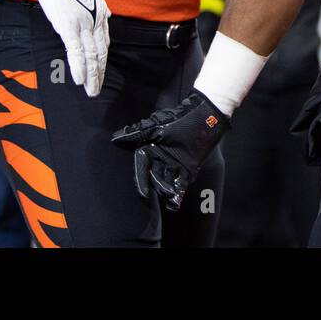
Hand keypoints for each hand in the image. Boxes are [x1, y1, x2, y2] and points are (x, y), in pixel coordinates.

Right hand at [25, 0, 110, 96]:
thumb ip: (95, 5)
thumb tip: (104, 14)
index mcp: (100, 12)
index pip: (104, 42)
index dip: (102, 59)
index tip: (100, 71)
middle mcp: (95, 20)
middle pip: (100, 53)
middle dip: (99, 73)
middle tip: (96, 89)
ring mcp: (83, 24)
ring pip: (90, 56)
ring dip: (91, 76)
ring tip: (90, 91)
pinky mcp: (69, 26)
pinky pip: (76, 52)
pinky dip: (79, 68)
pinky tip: (80, 80)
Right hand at [112, 91, 228, 210]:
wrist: (205, 117)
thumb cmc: (179, 119)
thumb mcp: (157, 126)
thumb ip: (137, 133)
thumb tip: (115, 138)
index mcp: (151, 150)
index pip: (142, 168)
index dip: (142, 181)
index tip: (144, 194)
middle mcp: (160, 159)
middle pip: (154, 177)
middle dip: (155, 187)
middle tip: (157, 198)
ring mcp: (174, 165)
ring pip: (167, 182)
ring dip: (166, 192)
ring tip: (168, 200)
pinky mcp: (187, 169)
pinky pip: (181, 184)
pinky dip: (179, 193)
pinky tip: (177, 202)